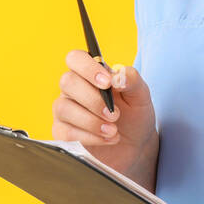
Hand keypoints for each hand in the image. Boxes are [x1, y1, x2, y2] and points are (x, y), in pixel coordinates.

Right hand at [53, 49, 158, 191]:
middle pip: (67, 82)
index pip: (75, 58)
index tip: (108, 83)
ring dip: (91, 121)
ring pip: (64, 108)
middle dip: (93, 99)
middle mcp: (73, 89)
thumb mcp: (140, 95)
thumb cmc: (134, 114)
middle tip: (115, 114)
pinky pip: (65, 133)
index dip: (88, 68)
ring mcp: (65, 110)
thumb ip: (132, 79)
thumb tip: (118, 76)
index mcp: (90, 73)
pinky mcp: (62, 133)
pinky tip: (108, 138)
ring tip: (113, 130)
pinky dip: (90, 137)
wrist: (135, 144)